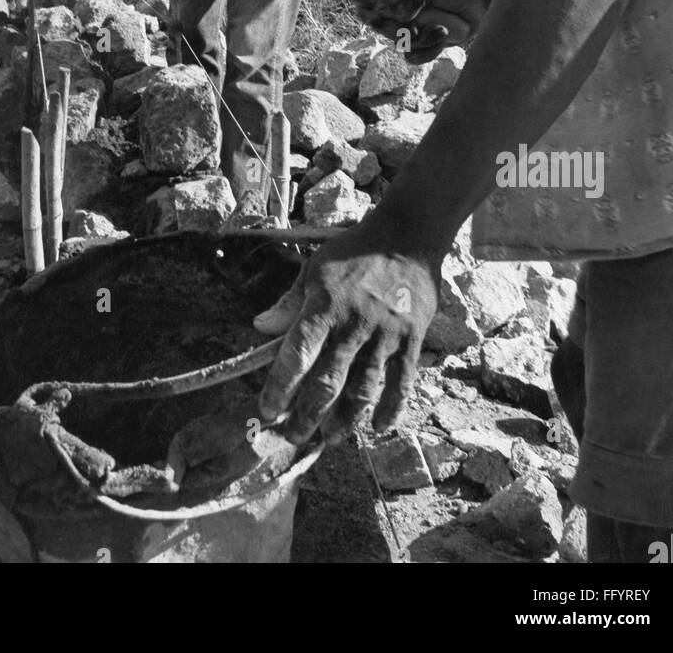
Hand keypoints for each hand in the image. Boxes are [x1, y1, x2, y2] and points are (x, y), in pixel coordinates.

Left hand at [254, 207, 440, 443]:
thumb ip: (289, 303)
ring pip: (364, 389)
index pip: (297, 354)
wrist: (407, 236)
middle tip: (293, 438)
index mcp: (325, 305)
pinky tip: (380, 428)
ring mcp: (385, 334)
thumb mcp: (315, 268)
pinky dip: (392, 408)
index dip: (280, 387)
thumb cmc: (354, 252)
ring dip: (346, 419)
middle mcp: (354, 324)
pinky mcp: (412, 339)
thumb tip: (260, 328)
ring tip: (330, 438)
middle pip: (328, 382)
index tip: (267, 412)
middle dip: (307, 415)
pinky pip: (403, 382)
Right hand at [356, 0, 503, 64]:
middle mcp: (394, 7)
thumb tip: (398, 13)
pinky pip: (412, 57)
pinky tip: (444, 37)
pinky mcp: (421, 44)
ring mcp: (407, 26)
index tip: (388, 12)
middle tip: (415, 29)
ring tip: (442, 29)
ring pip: (397, 42)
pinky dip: (428, 51)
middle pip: (376, 25)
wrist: (482, 1)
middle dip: (397, 29)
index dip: (369, 7)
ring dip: (420, 40)